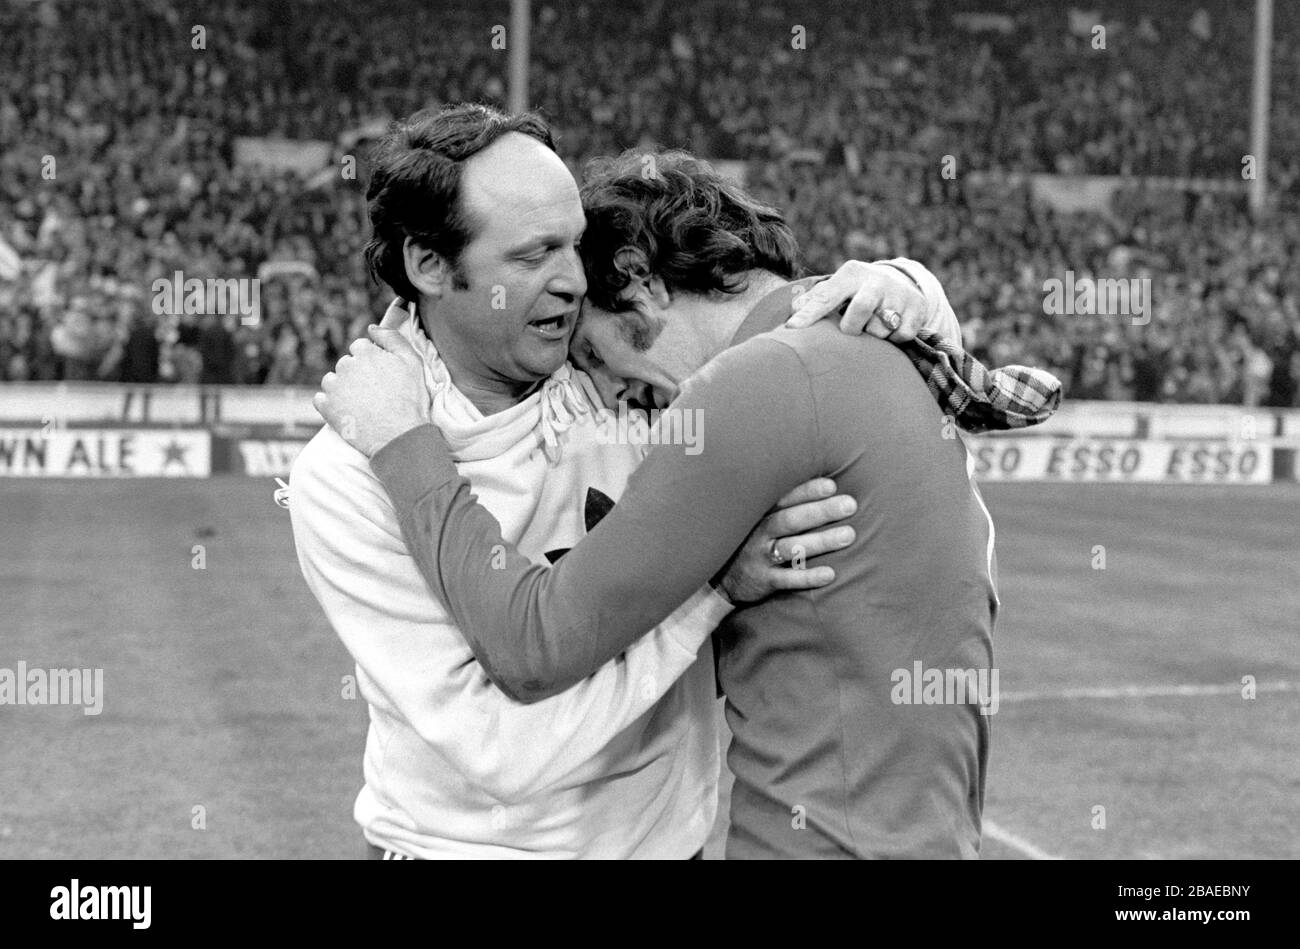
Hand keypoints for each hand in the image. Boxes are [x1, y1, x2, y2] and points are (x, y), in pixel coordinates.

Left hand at [313, 327, 426, 456]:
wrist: (400, 436)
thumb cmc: (410, 400)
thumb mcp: (412, 362)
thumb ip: (393, 338)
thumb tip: (372, 328)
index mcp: (364, 352)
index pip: (360, 348)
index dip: (372, 362)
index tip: (381, 377)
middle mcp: (345, 365)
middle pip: (346, 364)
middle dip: (357, 375)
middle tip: (374, 393)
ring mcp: (333, 387)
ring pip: (333, 381)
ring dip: (343, 389)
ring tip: (361, 404)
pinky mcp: (326, 407)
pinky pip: (321, 400)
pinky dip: (330, 404)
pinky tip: (347, 412)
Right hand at [714, 478, 856, 602]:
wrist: (722, 580)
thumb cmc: (753, 541)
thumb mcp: (761, 519)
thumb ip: (786, 505)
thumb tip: (828, 485)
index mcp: (762, 514)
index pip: (786, 498)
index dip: (807, 491)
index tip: (832, 486)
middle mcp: (760, 533)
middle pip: (791, 520)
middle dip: (820, 511)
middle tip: (850, 505)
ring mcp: (761, 557)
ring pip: (791, 548)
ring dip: (820, 541)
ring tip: (848, 535)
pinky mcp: (764, 581)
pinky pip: (787, 580)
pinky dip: (808, 577)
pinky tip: (830, 574)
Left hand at [784, 259, 927, 340]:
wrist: (899, 281)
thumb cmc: (856, 290)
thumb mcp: (837, 288)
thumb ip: (815, 299)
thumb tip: (793, 310)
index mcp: (851, 274)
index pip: (826, 296)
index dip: (808, 314)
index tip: (792, 328)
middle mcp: (877, 280)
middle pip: (861, 308)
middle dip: (852, 327)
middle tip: (851, 330)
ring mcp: (899, 293)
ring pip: (881, 328)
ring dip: (873, 335)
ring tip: (872, 326)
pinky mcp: (917, 308)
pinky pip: (901, 336)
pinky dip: (893, 340)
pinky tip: (889, 329)